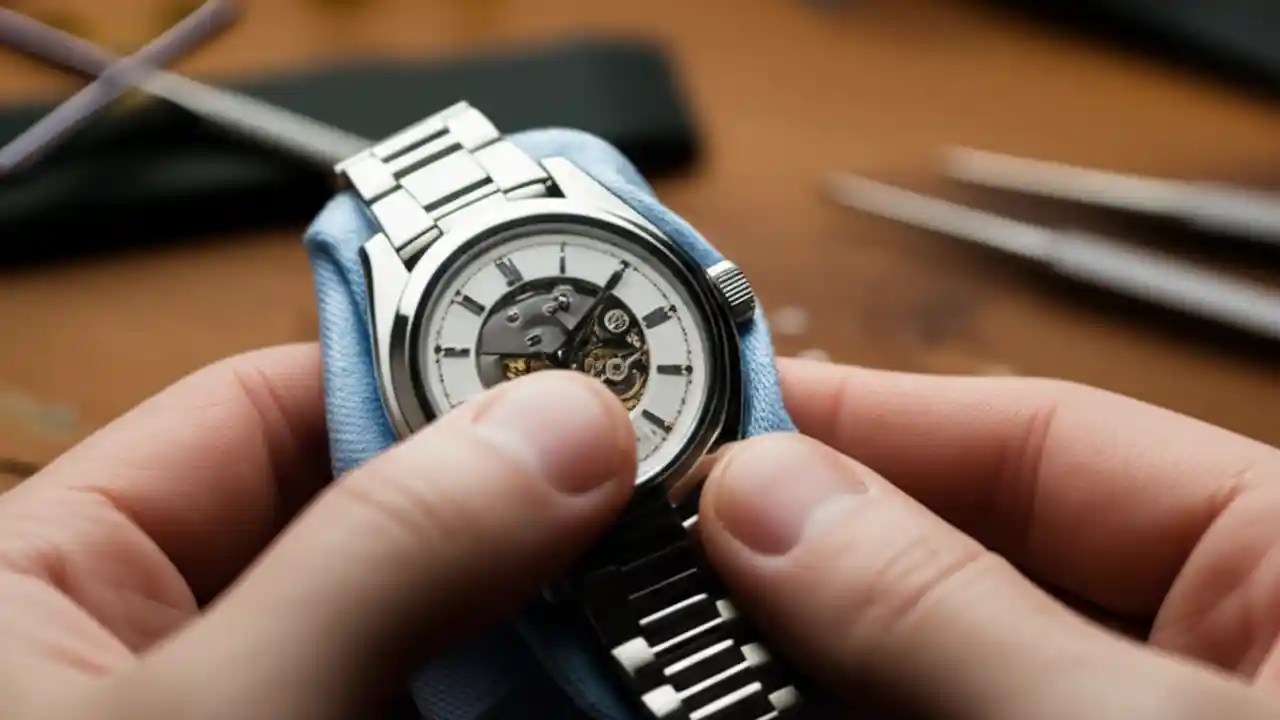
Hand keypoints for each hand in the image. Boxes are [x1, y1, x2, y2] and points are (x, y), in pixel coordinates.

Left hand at [0, 345, 634, 719]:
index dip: (422, 372)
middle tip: (637, 494)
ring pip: (444, 628)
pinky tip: (608, 678)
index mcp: (63, 576)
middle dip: (516, 511)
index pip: (268, 407)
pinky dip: (538, 693)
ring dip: (549, 615)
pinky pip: (461, 706)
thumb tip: (557, 431)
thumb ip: (375, 561)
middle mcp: (180, 641)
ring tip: (647, 595)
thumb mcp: (211, 713)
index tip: (561, 375)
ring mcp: (279, 708)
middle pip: (382, 519)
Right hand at [699, 358, 1279, 717]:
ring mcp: (1120, 713)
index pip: (1047, 436)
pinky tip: (761, 700)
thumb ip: (950, 612)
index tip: (730, 416)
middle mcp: (1205, 638)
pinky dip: (840, 708)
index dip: (874, 416)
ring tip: (703, 635)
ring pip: (931, 651)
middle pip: (970, 544)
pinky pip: (932, 712)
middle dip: (824, 544)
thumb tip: (769, 498)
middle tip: (686, 542)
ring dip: (812, 644)